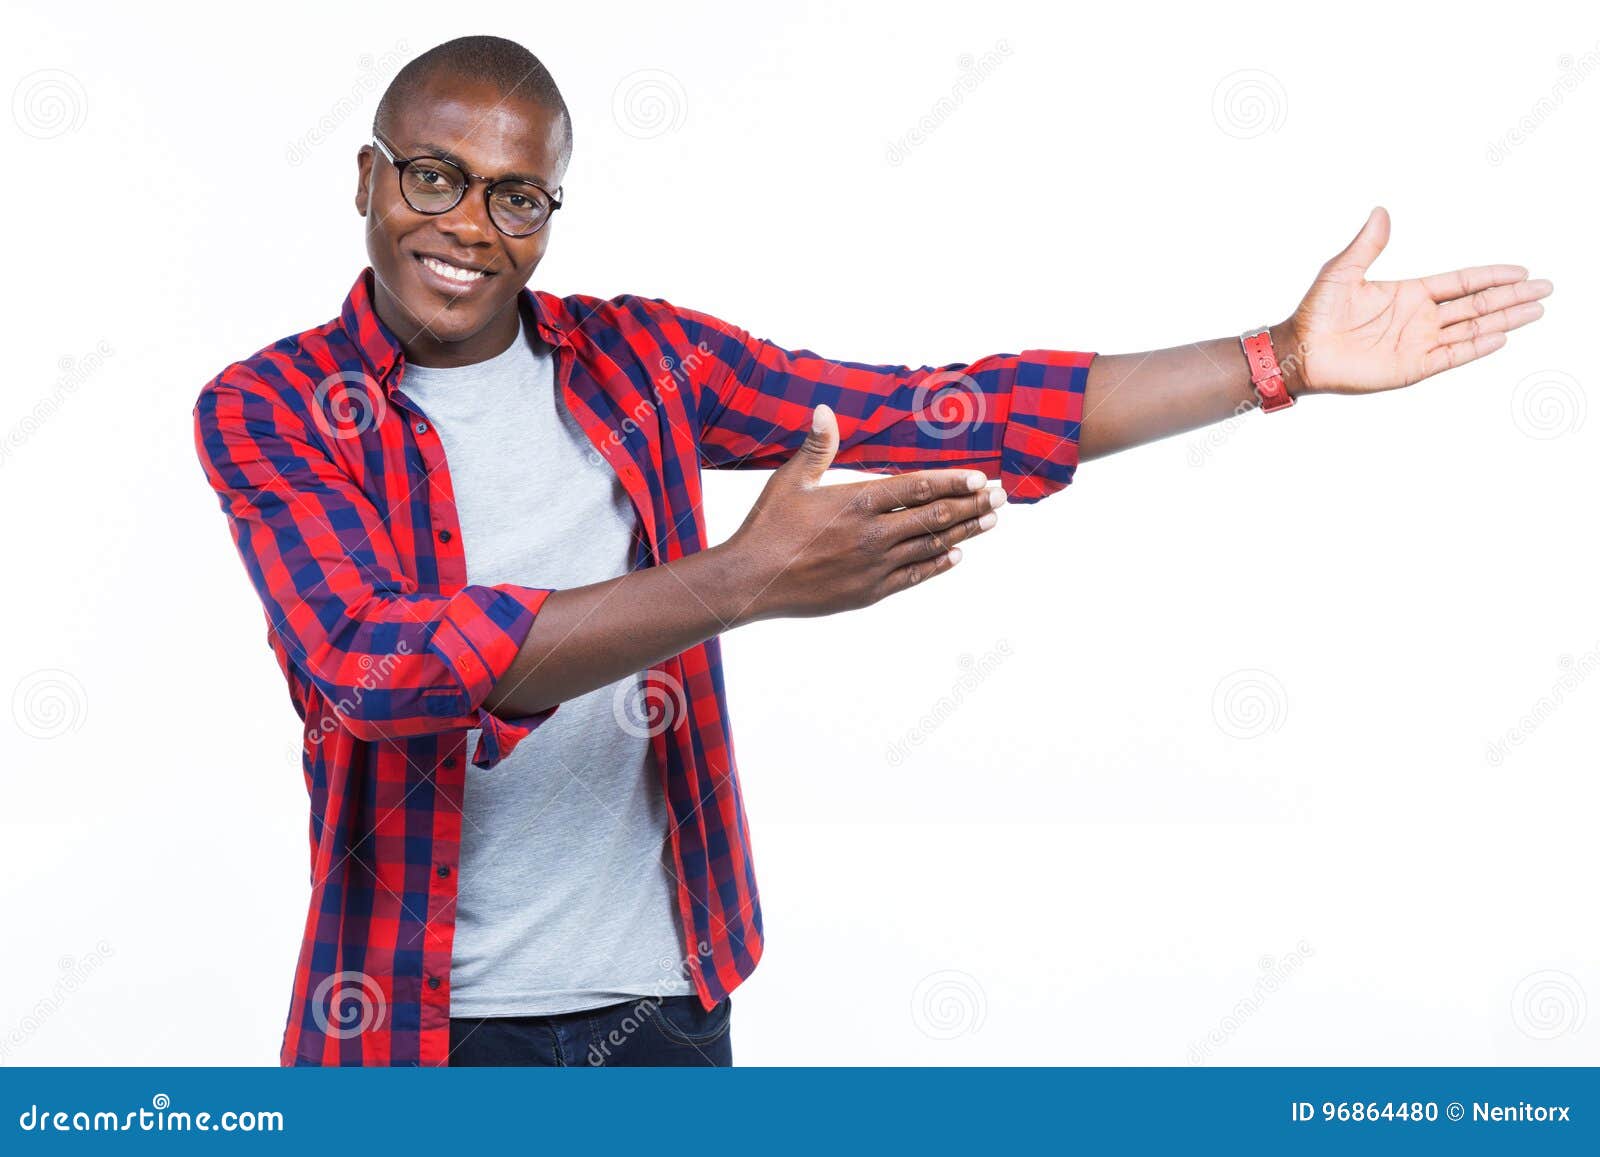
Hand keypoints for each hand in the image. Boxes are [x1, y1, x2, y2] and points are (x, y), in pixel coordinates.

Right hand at [720, 404, 1004, 622]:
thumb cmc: (768, 526)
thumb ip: (817, 446)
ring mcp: (874, 567)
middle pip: (934, 516)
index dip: (953, 482)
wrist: (751, 581)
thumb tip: (823, 409)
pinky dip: (938, 563)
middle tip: (1002, 496)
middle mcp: (873, 535)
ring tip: (991, 521)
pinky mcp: (869, 592)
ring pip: (930, 545)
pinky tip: (956, 554)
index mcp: (856, 502)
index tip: (980, 477)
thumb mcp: (790, 480)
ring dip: (964, 532)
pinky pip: (914, 576)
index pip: (917, 487)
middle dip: (972, 504)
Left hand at [1278, 207, 1551, 396]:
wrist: (1300, 350)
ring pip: (1472, 328)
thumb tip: (1382, 212)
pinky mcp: (1412, 366)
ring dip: (1504, 319)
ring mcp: (1419, 342)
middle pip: (1476, 304)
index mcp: (1410, 293)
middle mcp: (1420, 318)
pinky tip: (1501, 337)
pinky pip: (1451, 355)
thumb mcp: (1342, 270)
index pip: (1461, 282)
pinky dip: (1476, 347)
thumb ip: (1367, 244)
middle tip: (1545, 288)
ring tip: (1536, 309)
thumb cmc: (1316, 311)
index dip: (1491, 276)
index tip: (1521, 271)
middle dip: (1510, 296)